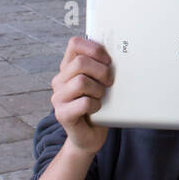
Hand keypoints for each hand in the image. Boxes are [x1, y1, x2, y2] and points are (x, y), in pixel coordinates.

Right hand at [50, 36, 112, 153]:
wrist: (89, 136)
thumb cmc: (98, 104)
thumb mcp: (100, 82)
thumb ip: (102, 66)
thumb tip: (120, 52)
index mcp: (68, 68)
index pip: (75, 44)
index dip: (94, 48)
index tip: (107, 60)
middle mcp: (59, 80)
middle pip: (80, 62)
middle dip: (101, 71)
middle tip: (109, 82)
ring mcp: (58, 98)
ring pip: (81, 82)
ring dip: (98, 90)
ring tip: (100, 97)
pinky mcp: (62, 114)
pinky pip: (84, 103)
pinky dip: (95, 105)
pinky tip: (96, 109)